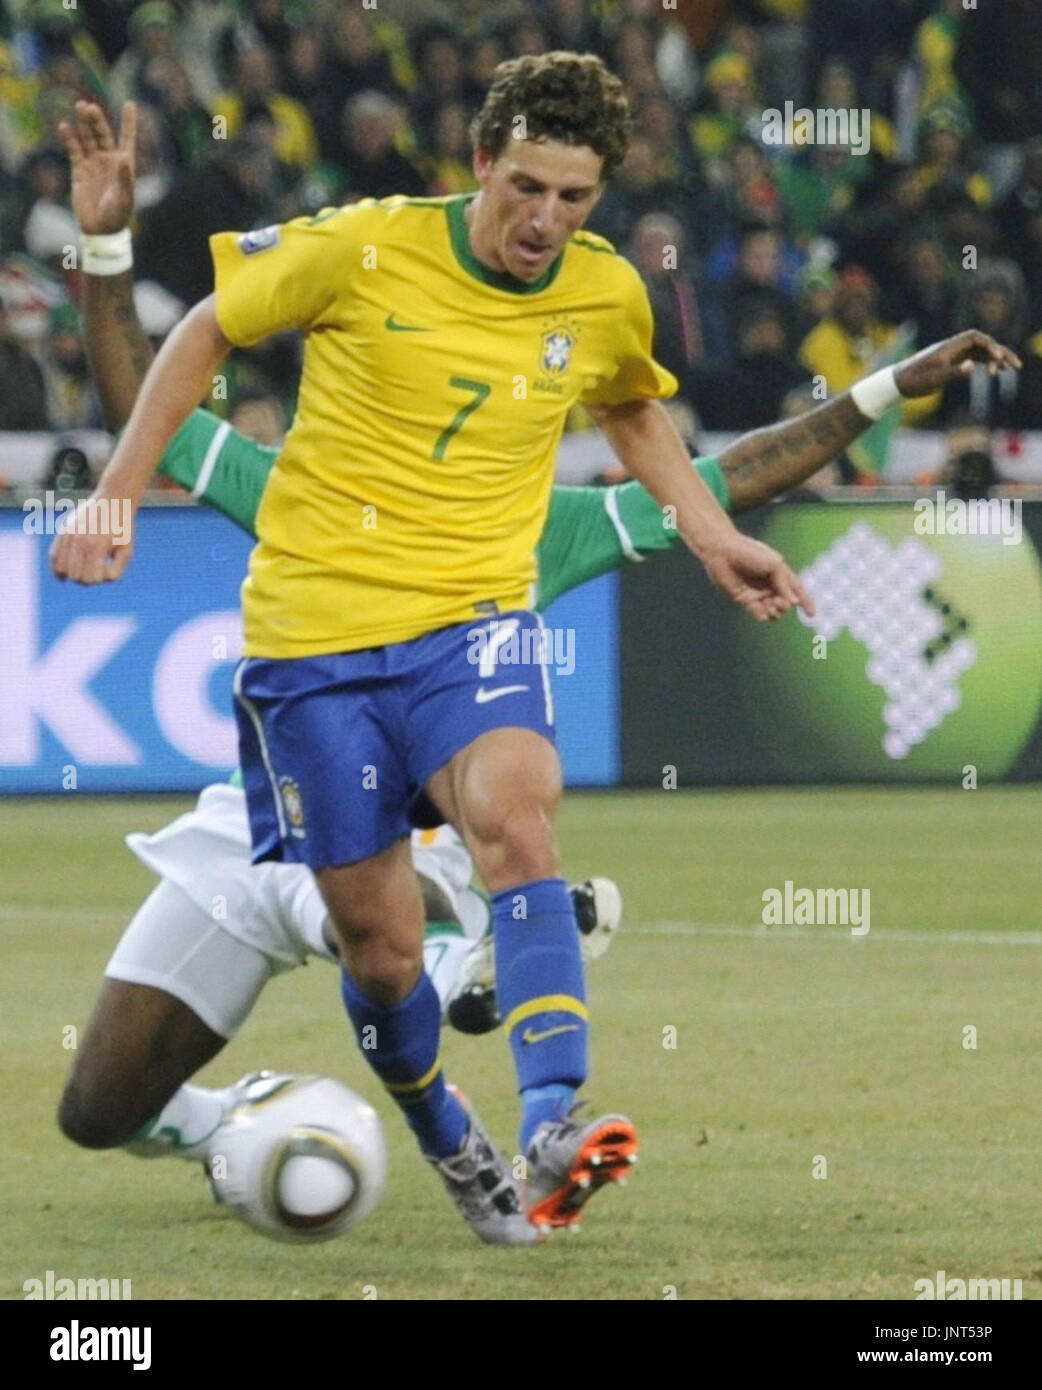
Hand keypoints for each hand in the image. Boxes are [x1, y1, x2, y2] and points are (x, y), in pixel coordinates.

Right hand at [50, 497, 134, 584]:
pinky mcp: (63, 531)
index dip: (98, 579)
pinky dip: (57, 567)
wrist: (114, 501)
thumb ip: (116, 571)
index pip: (89, 579)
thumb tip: (100, 580)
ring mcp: (68, 535)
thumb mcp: (127, 551)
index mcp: (95, 547)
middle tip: (96, 568)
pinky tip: (64, 575)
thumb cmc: (123, 529)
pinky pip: (53, 556)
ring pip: (61, 568)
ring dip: (73, 574)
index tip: (106, 569)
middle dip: (86, 578)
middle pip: (75, 576)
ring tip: (84, 567)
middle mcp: (78, 541)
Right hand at [57, 100, 136, 235]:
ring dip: (83, 124)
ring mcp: (93, 164)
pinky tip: (65, 127)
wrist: (100, 230)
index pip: (127, 138)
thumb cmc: (117, 215)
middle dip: (96, 120)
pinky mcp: (79, 170)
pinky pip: (74, 150)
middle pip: (102, 134)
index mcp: (124, 165)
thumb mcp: (124, 198)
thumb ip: (125, 178)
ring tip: (79, 107)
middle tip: (89, 107)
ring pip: (88, 138)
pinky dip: (70, 139)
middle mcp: (108, 160)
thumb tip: (124, 158)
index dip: (129, 122)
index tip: (130, 104)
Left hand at [702, 533, 814, 622]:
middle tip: (778, 600)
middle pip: (786, 603)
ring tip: (770, 606)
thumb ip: (784, 584)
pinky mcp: (745, 600)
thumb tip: (794, 603)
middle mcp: (771, 585)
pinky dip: (764, 616)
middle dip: (785, 605)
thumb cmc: (750, 552)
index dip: (806, 602)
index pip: (797, 590)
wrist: (723, 552)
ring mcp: (758, 594)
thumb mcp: (774, 565)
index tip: (812, 614)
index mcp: (781, 574)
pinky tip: (764, 612)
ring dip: (776, 612)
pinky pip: (759, 614)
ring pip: (774, 611)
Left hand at [895, 330, 1021, 398]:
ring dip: (996, 358)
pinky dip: (986, 363)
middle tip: (1015, 365)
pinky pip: (974, 359)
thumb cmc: (914, 380)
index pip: (975, 338)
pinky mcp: (952, 363)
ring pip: (980, 352)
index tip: (999, 357)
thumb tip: (973, 366)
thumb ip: (954, 372)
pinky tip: (996, 372)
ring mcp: (953, 354)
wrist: (897, 383)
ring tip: (1010, 369)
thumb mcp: (934, 379)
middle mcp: (953, 348)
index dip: (990, 345)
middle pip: (982, 343)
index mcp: (949, 347)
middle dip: (1000, 352)